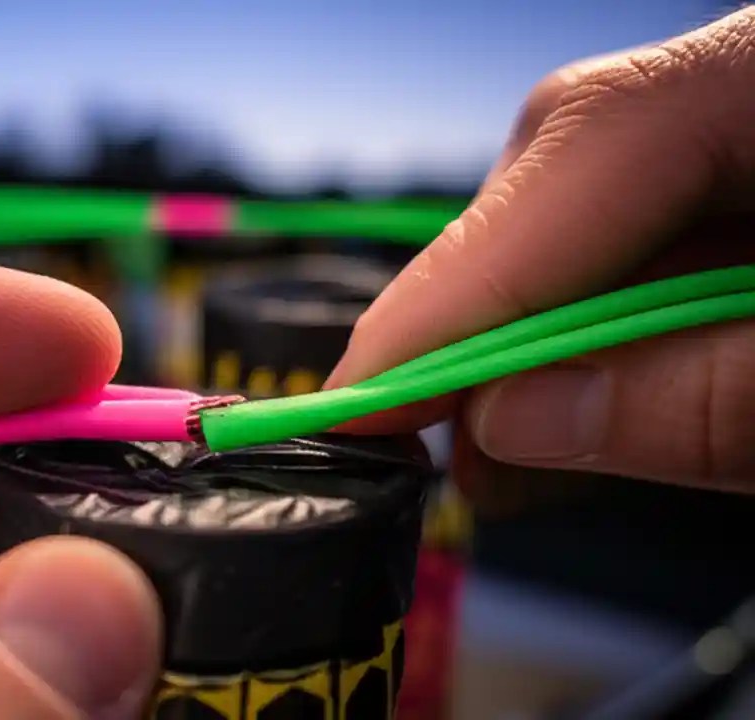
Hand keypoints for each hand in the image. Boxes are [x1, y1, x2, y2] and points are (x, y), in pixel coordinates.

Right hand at [326, 8, 754, 503]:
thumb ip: (715, 400)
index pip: (589, 145)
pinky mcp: (751, 173)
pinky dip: (609, 328)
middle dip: (486, 316)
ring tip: (499, 449)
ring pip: (604, 203)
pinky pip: (660, 228)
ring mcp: (751, 121)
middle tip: (416, 436)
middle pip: (574, 165)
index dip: (457, 283)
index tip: (361, 395)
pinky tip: (583, 404)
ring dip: (540, 336)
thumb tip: (520, 420)